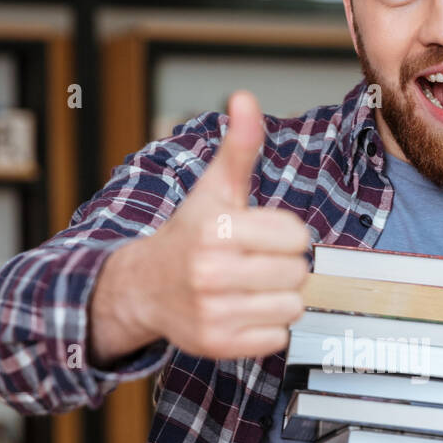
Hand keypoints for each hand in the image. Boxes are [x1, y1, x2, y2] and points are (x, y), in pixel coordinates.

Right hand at [137, 90, 310, 359]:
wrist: (144, 286)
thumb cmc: (190, 235)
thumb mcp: (215, 188)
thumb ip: (238, 147)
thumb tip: (245, 98)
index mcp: (219, 228)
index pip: (298, 238)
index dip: (286, 237)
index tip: (260, 237)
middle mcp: (212, 271)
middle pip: (298, 274)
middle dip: (283, 268)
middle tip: (253, 264)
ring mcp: (213, 310)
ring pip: (291, 308)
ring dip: (277, 299)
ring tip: (248, 288)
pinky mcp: (217, 344)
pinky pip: (277, 338)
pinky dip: (265, 329)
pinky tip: (240, 312)